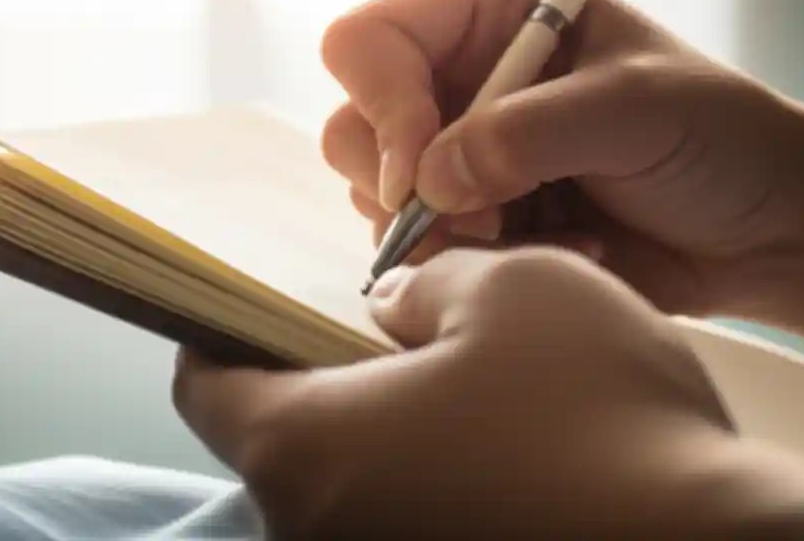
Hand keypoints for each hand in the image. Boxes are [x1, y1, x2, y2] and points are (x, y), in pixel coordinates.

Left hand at [174, 247, 747, 538]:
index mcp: (303, 449)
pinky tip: (498, 447)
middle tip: (385, 328)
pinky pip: (400, 521)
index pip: (204, 384)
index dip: (225, 327)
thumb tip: (391, 311)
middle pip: (278, 436)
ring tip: (457, 382)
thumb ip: (423, 288)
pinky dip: (426, 481)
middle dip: (321, 375)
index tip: (262, 298)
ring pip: (346, 485)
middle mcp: (315, 534)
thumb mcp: (511, 289)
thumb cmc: (599, 412)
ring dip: (383, 431)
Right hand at [319, 0, 803, 322]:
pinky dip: (480, 265)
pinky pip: (423, 251)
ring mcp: (460, 150)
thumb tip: (428, 180)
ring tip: (540, 230)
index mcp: (490, 9)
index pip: (370, 40)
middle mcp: (459, 74)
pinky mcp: (473, 217)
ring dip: (450, 232)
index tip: (419, 171)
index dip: (382, 104)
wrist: (764, 231)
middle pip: (352, 125)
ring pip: (377, 199)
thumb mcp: (636, 111)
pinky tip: (560, 250)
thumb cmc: (720, 141)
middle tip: (490, 216)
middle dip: (407, 185)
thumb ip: (528, 134)